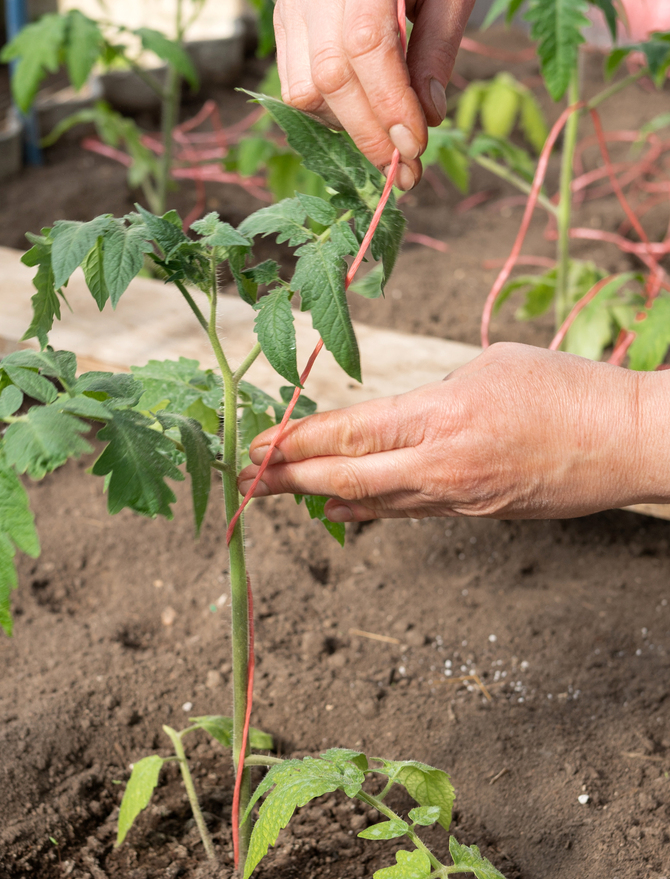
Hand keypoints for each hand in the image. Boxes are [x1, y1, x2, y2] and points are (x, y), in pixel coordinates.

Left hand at [238, 343, 669, 519]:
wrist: (629, 442)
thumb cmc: (568, 389)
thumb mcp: (492, 367)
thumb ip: (436, 396)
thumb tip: (403, 419)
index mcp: (441, 414)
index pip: (349, 430)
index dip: (296, 440)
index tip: (259, 443)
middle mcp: (441, 463)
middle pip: (347, 475)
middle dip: (290, 478)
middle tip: (248, 480)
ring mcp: (458, 494)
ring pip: (374, 500)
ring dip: (324, 494)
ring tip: (285, 492)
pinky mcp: (476, 511)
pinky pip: (410, 510)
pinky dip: (369, 507)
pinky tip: (343, 506)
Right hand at [274, 0, 475, 189]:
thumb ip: (440, 50)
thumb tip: (429, 117)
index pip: (369, 45)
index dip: (390, 104)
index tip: (416, 146)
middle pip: (332, 77)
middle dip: (369, 134)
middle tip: (405, 171)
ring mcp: (291, 0)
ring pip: (306, 90)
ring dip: (347, 127)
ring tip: (384, 135)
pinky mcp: (281, 20)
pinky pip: (294, 88)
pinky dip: (328, 114)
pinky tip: (359, 111)